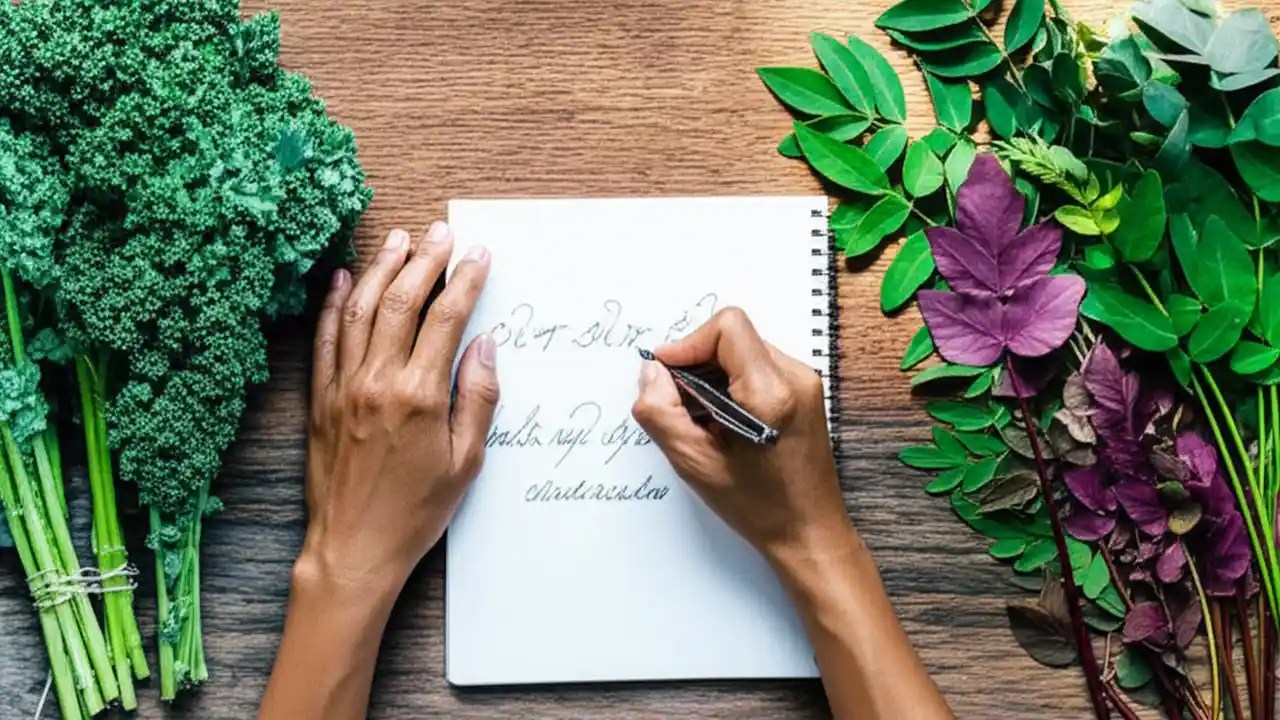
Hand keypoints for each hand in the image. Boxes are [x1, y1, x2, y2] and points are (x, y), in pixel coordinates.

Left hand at [300, 222, 497, 594]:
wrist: (354, 547)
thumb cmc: (416, 512)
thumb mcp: (466, 461)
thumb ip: (478, 397)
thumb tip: (484, 345)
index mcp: (420, 396)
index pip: (447, 319)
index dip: (465, 281)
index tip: (478, 256)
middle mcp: (378, 382)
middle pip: (402, 302)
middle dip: (425, 261)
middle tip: (442, 233)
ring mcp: (344, 388)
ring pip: (360, 310)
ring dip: (380, 269)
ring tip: (400, 240)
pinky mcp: (321, 400)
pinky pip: (324, 339)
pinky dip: (333, 304)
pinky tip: (341, 278)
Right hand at [630, 307, 851, 566]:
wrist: (809, 532)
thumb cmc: (759, 506)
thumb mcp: (695, 463)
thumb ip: (662, 411)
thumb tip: (652, 371)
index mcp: (771, 392)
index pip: (727, 327)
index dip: (688, 344)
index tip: (666, 374)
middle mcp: (795, 377)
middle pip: (733, 337)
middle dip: (698, 364)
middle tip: (684, 407)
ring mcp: (805, 383)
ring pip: (744, 351)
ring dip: (714, 376)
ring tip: (706, 420)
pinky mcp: (805, 392)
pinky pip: (758, 367)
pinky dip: (733, 384)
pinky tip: (726, 422)